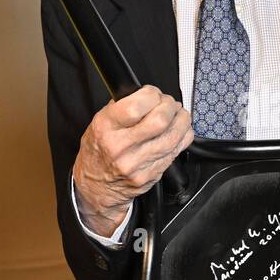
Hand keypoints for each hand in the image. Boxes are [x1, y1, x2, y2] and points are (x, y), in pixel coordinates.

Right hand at [73, 85, 192, 234]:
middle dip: (170, 106)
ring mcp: (138, 164)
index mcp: (106, 129)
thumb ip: (122, 106)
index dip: (151, 95)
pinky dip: (183, 135)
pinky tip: (179, 130)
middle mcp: (121, 147)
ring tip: (177, 114)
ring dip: (181, 119)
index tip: (153, 93)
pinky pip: (177, 151)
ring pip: (173, 136)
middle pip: (160, 120)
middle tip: (168, 103)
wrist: (97, 185)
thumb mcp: (99, 122)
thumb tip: (148, 93)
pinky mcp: (152, 175)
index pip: (136, 107)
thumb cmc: (99, 150)